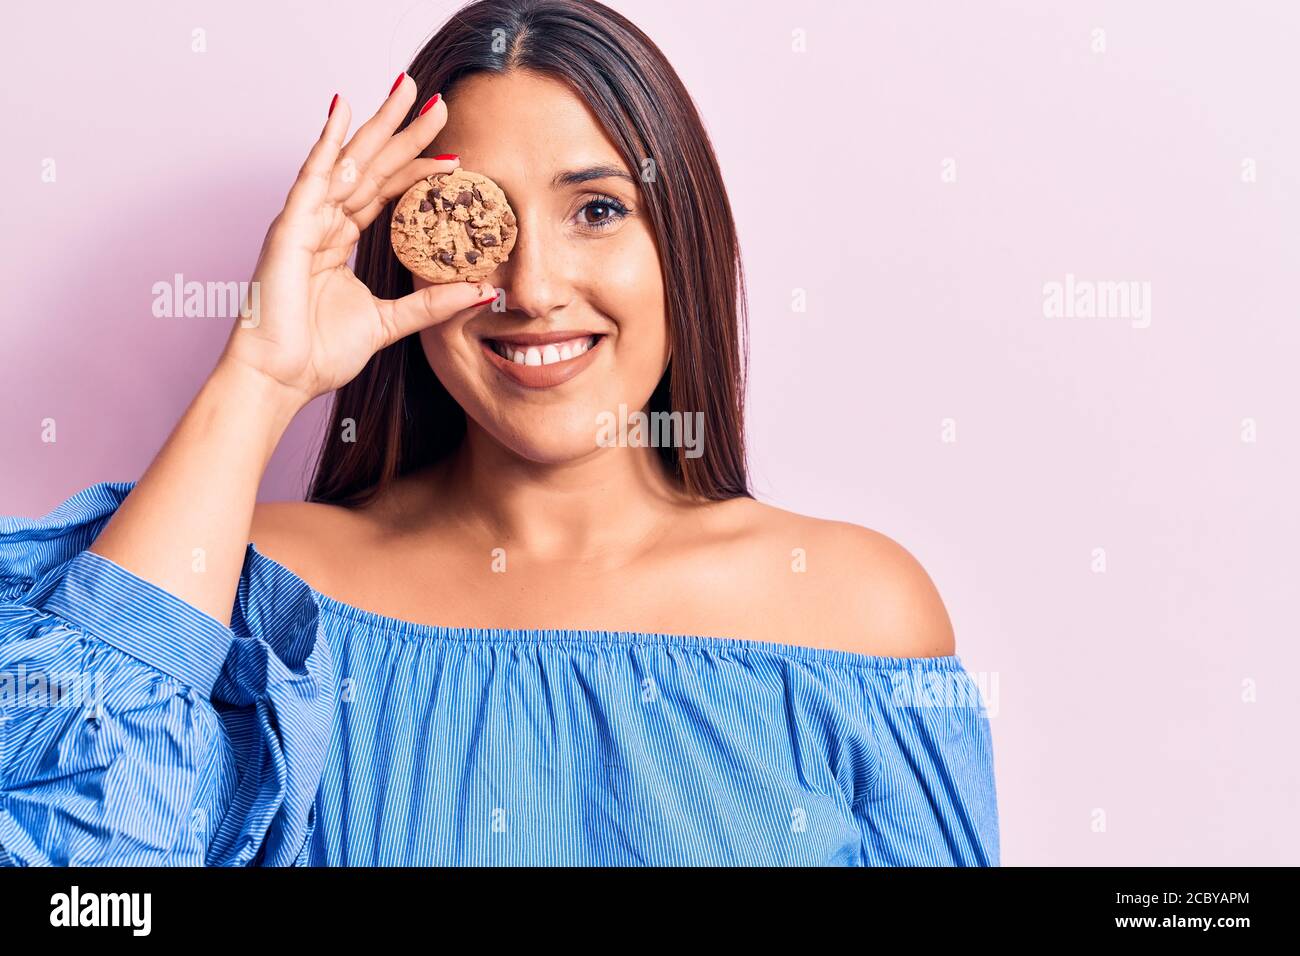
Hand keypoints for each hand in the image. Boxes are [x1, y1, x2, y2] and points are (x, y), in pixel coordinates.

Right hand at [218, 77, 496, 405]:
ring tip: (405, 90)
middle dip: (404, 131)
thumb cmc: (319, 353)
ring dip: (379, 125)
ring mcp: (305, 220)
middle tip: (436, 99)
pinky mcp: (289, 227)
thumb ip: (432, 304)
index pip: (387, 192)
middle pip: (372, 165)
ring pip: (350, 161)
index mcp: (341, 241)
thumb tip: (482, 291)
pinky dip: (327, 142)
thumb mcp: (390, 323)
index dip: (418, 169)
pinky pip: (313, 176)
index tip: (455, 155)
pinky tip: (342, 110)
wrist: (280, 378)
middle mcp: (324, 222)